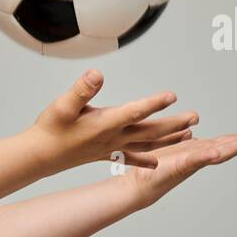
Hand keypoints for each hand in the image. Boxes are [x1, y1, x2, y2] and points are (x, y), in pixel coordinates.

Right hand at [30, 69, 197, 173]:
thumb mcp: (62, 105)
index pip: (134, 112)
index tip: (172, 96)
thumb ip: (81, 89)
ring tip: (189, 133)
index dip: (154, 103)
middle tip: (195, 116)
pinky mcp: (106, 153)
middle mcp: (113, 137)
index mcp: (105, 123)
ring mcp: (111, 147)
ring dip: (169, 139)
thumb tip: (97, 74)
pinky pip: (133, 157)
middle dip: (174, 124)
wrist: (40, 155)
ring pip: (147, 144)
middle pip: (150, 131)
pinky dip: (147, 159)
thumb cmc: (50, 128)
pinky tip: (158, 162)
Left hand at [118, 121, 236, 208]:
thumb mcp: (173, 150)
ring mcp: (190, 162)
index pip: (227, 141)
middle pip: (229, 146)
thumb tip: (191, 132)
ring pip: (218, 153)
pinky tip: (215, 152)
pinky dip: (205, 156)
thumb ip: (183, 142)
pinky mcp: (177, 166)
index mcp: (200, 150)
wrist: (138, 185)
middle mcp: (199, 156)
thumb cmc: (155, 167)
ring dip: (236, 146)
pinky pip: (193, 160)